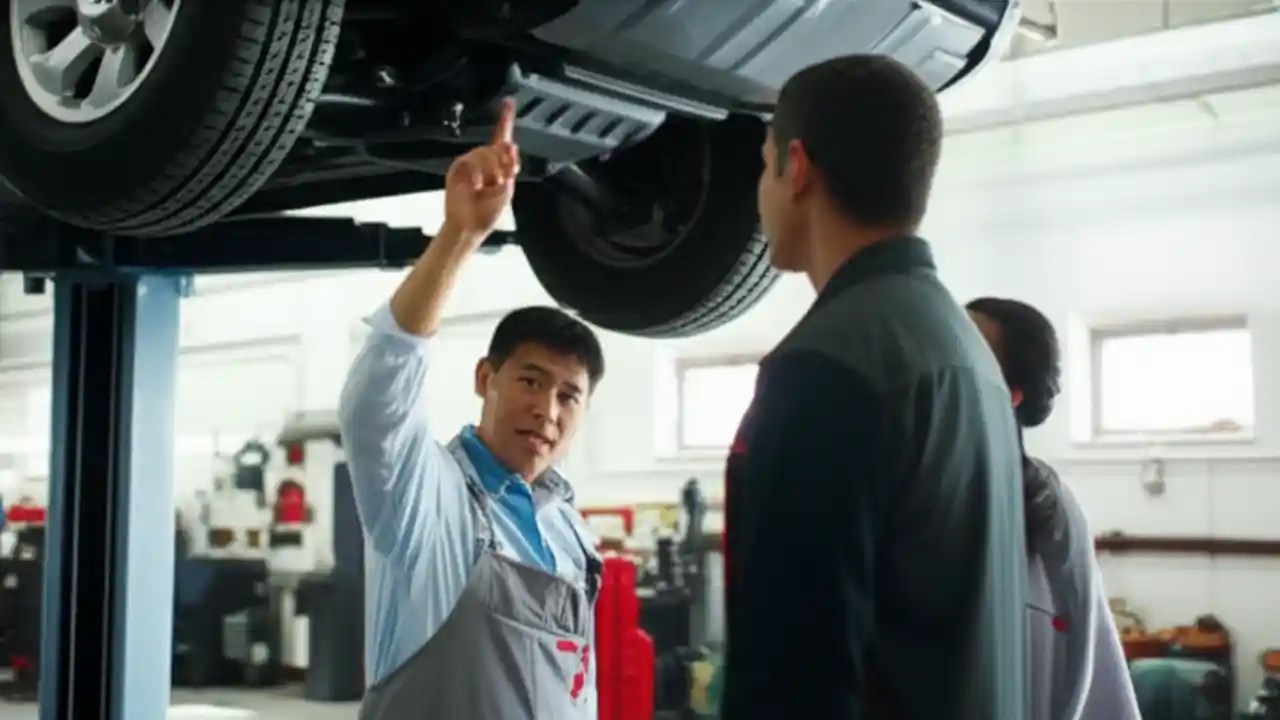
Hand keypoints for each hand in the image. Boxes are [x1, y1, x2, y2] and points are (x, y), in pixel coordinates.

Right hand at [442, 98, 520, 242]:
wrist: (471, 226)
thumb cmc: (488, 211)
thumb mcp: (506, 189)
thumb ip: (509, 166)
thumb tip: (510, 144)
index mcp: (498, 164)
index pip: (501, 137)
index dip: (505, 119)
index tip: (509, 102)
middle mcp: (483, 160)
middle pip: (496, 146)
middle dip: (503, 160)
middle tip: (504, 177)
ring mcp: (470, 164)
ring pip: (484, 152)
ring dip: (492, 168)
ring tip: (491, 185)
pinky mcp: (457, 169)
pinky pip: (469, 161)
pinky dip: (477, 173)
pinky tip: (477, 186)